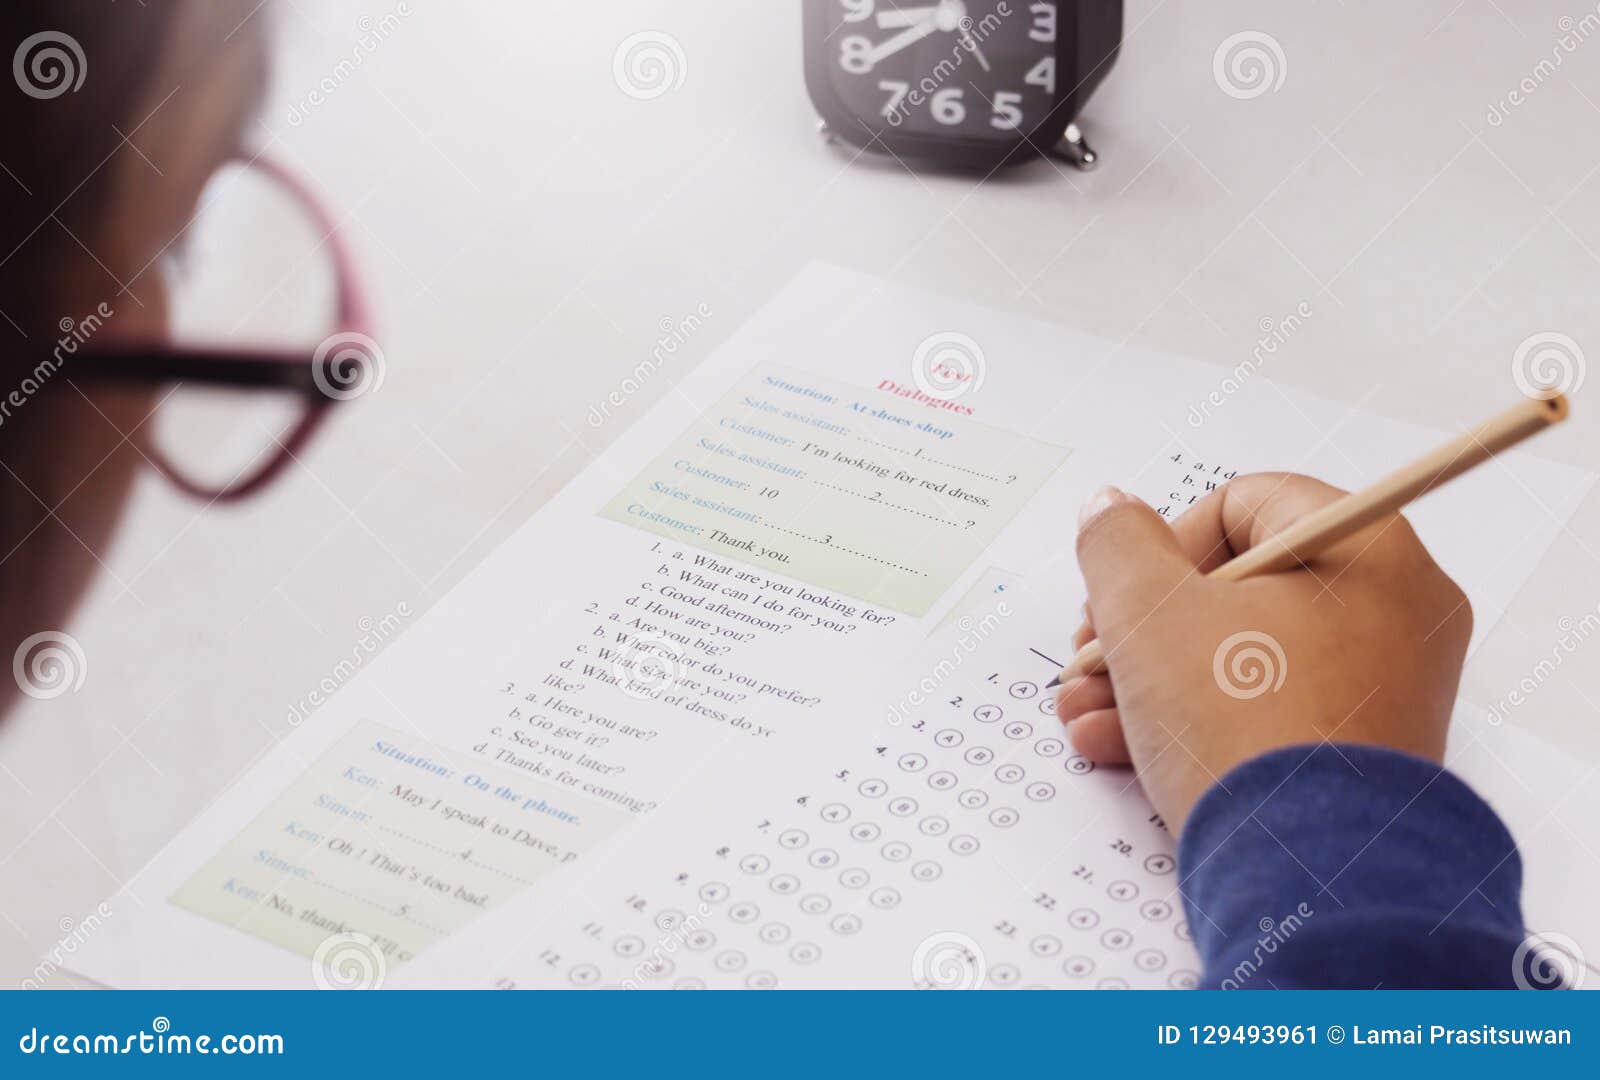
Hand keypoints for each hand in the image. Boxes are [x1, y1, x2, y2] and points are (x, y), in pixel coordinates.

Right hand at [1055, 474, 1472, 836]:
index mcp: (1368, 553)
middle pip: (1238, 587)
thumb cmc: (1246, 732)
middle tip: (1095, 653)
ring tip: (1087, 712)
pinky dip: (1193, 722)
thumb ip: (1117, 545)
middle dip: (1142, 625)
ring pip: (1242, 657)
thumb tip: (1110, 511)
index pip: (1247, 504)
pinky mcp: (1357, 754)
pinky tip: (1118, 746)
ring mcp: (1380, 690)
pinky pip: (1266, 712)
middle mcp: (1392, 614)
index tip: (1125, 593)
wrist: (1313, 879)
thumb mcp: (1150, 616)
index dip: (1165, 543)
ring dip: (1148, 677)